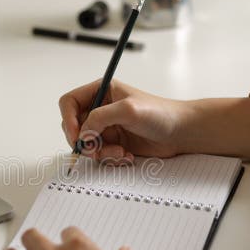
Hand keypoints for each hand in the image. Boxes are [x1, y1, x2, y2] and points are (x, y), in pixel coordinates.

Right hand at [59, 79, 190, 162]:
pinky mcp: (113, 143)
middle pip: (73, 126)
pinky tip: (127, 155)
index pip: (69, 102)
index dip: (68, 119)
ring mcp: (106, 127)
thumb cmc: (161, 113)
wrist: (181, 132)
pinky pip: (99, 154)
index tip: (77, 135)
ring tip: (120, 152)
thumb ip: (100, 118)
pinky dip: (110, 158)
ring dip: (100, 152)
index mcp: (101, 91)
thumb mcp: (128, 110)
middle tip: (94, 149)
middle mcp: (101, 108)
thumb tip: (83, 133)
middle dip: (83, 141)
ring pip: (86, 144)